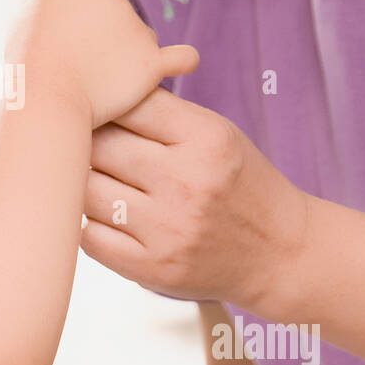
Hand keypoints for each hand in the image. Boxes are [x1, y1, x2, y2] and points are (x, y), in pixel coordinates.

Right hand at [4, 0, 198, 127]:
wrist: (43, 101)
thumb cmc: (28, 66)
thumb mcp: (26, 19)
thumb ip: (50, 8)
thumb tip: (63, 9)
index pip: (95, 2)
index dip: (83, 28)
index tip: (68, 47)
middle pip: (120, 19)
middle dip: (106, 42)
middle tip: (80, 68)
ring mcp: (136, 29)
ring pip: (139, 43)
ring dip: (126, 61)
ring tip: (96, 85)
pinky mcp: (150, 61)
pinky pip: (179, 57)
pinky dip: (180, 59)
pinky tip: (184, 62)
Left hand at [80, 89, 310, 308]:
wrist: (280, 253)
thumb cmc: (239, 184)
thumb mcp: (218, 134)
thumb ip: (162, 112)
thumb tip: (96, 95)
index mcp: (206, 139)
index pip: (130, 105)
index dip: (108, 105)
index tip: (101, 110)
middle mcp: (186, 182)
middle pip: (100, 146)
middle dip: (89, 142)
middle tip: (85, 144)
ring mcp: (168, 229)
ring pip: (88, 191)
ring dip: (84, 183)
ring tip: (98, 179)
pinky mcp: (152, 268)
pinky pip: (90, 236)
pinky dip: (90, 223)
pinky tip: (108, 215)